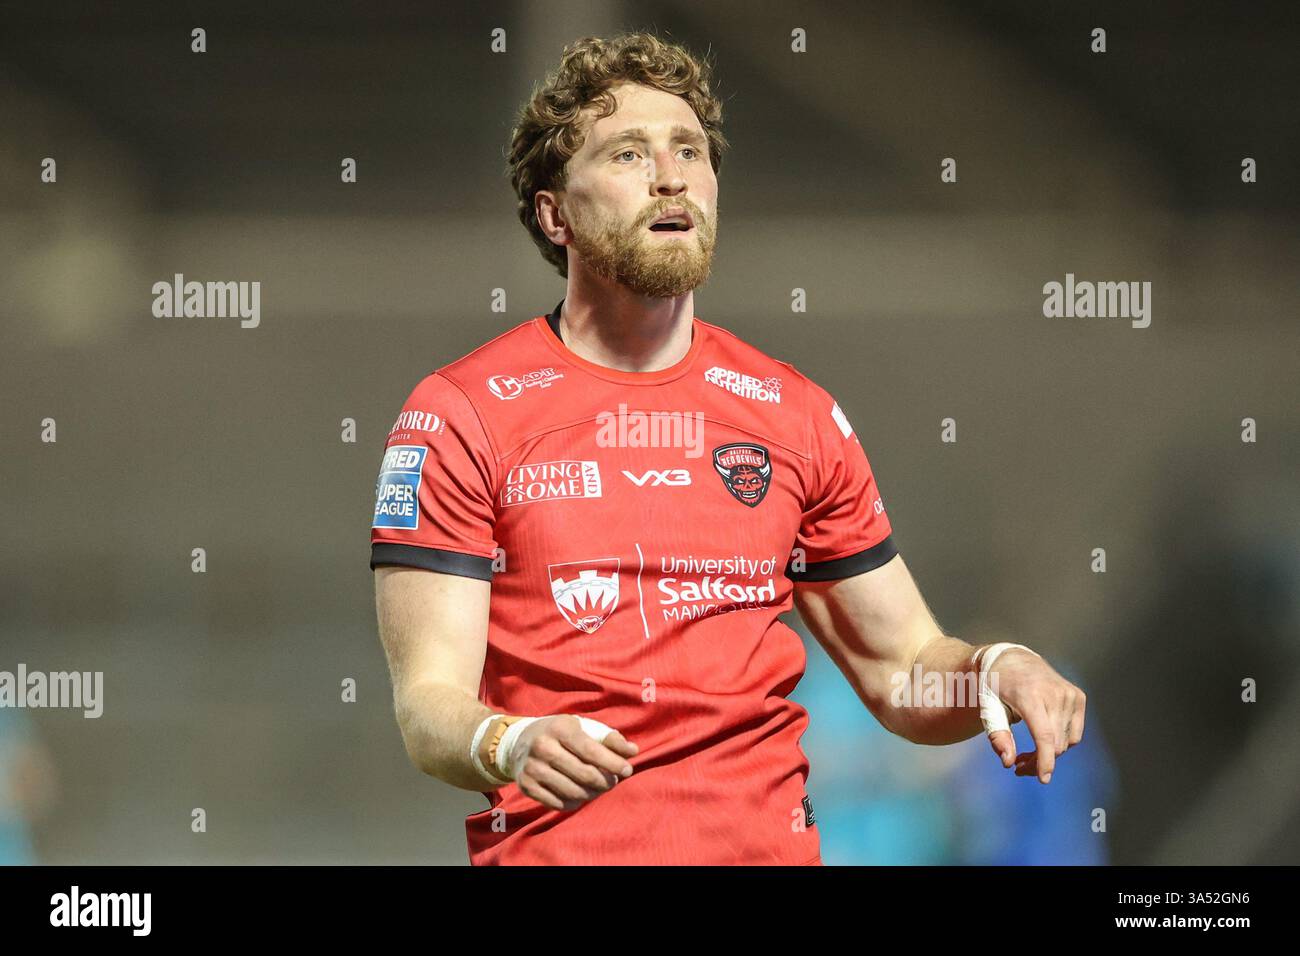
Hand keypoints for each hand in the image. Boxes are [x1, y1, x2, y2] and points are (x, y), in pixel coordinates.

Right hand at [510, 715, 638, 811]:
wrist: (519, 742)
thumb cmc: (561, 734)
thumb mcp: (584, 728)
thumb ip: (610, 738)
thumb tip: (633, 751)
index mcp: (560, 728)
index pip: (591, 751)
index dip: (613, 763)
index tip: (627, 770)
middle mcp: (543, 747)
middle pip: (585, 775)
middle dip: (605, 781)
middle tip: (612, 781)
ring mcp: (532, 768)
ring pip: (573, 792)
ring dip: (592, 794)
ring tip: (598, 788)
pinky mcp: (526, 786)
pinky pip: (559, 804)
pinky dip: (575, 802)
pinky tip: (579, 793)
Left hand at [984, 649, 1085, 783]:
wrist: (1011, 659)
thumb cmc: (995, 685)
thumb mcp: (987, 708)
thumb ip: (997, 735)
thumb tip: (1008, 762)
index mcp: (1029, 695)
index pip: (1044, 735)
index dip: (1045, 760)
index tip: (1043, 779)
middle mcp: (1054, 693)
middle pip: (1054, 743)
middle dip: (1038, 761)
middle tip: (1018, 766)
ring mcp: (1069, 694)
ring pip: (1066, 741)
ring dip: (1049, 754)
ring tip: (1026, 754)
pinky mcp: (1078, 696)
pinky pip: (1074, 733)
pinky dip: (1061, 742)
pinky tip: (1043, 739)